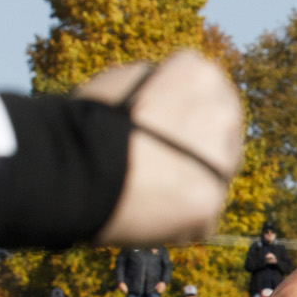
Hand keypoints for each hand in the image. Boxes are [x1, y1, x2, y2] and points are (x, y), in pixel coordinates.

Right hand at [77, 51, 242, 245]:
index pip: (211, 94)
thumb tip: (163, 98)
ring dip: (192, 184)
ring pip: (216, 176)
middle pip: (222, 136)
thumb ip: (155, 88)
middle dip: (199, 149)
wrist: (73, 164)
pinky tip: (150, 217)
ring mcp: (222, 159)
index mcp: (202, 75)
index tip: (169, 128)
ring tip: (153, 193)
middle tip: (163, 164)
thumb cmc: (87, 120)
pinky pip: (202, 215)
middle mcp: (223, 112)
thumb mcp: (122, 82)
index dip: (187, 113)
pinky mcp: (212, 202)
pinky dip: (181, 221)